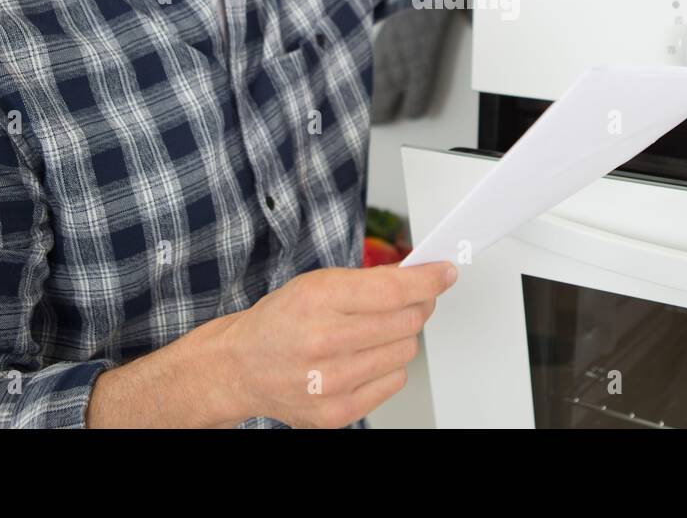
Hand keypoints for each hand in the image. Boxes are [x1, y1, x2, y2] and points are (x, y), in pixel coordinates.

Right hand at [213, 261, 456, 427]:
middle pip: (407, 322)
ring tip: (372, 333)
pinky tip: (363, 359)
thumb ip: (370, 280)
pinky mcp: (338, 412)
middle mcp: (323, 342)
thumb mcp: (317, 284)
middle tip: (410, 301)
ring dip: (400, 337)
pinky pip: (395, 381)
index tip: (445, 273)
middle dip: (417, 306)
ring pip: (406, 351)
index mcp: (317, 300)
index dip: (428, 280)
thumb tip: (420, 277)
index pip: (394, 290)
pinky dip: (388, 366)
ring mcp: (331, 382)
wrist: (242, 368)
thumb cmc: (281, 322)